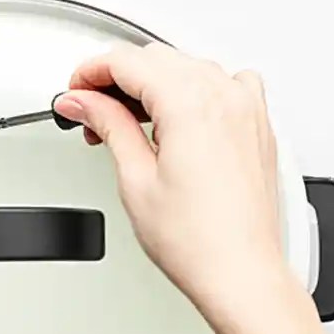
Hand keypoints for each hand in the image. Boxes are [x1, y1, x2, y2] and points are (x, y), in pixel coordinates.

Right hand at [53, 44, 300, 326]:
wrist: (241, 273)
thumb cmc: (198, 242)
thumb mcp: (135, 179)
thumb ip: (108, 126)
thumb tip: (84, 102)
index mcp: (190, 104)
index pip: (127, 62)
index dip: (90, 73)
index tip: (76, 92)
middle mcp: (224, 98)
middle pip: (158, 59)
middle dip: (118, 80)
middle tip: (92, 113)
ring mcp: (246, 110)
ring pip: (191, 67)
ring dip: (156, 84)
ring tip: (131, 123)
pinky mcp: (258, 127)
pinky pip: (228, 84)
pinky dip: (200, 90)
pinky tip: (182, 117)